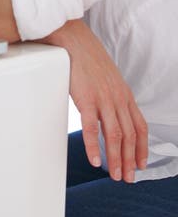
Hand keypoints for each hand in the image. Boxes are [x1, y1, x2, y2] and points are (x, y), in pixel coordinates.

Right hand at [43, 20, 147, 182]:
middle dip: (130, 160)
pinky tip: (94, 160)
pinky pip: (91, 128)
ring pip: (114, 136)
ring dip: (115, 159)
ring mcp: (103, 99)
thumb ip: (111, 94)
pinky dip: (93, 147)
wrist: (73, 39)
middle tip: (127, 178)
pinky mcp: (86, 98)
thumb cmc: (86, 56)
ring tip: (113, 174)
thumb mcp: (107, 77)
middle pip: (129, 136)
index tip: (140, 164)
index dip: (142, 148)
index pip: (140, 126)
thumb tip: (109, 109)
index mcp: (124, 93)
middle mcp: (117, 98)